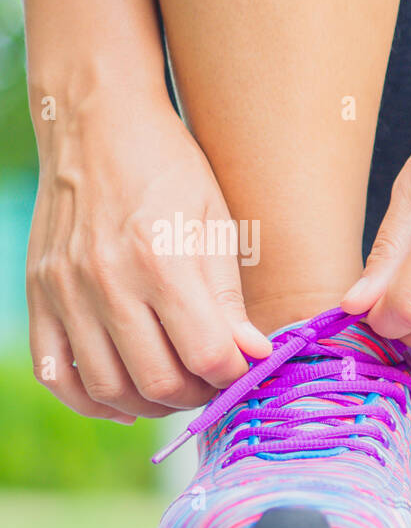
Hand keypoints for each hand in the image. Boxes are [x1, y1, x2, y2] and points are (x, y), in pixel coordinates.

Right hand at [27, 85, 270, 421]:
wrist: (97, 123)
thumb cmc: (170, 169)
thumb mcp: (217, 223)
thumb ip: (230, 298)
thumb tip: (255, 356)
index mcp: (161, 261)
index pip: (207, 356)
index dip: (236, 374)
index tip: (246, 366)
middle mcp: (106, 281)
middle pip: (158, 382)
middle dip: (198, 394)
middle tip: (213, 379)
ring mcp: (64, 290)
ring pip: (108, 388)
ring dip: (150, 404)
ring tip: (176, 385)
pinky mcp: (38, 293)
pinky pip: (55, 372)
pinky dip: (91, 398)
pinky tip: (125, 395)